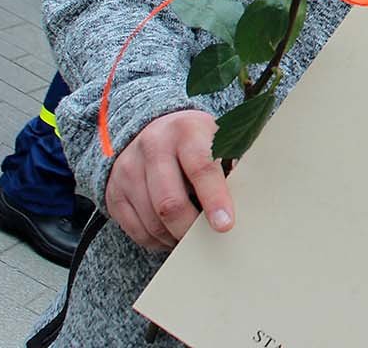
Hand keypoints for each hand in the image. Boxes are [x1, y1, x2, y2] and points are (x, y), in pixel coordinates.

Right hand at [104, 109, 233, 250]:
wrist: (152, 126)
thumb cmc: (196, 139)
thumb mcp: (218, 138)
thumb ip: (233, 163)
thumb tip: (252, 198)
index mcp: (187, 131)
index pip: (201, 168)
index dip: (215, 199)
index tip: (225, 224)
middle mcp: (154, 147)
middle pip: (169, 202)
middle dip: (190, 229)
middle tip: (208, 239)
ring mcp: (129, 169)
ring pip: (151, 221)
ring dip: (174, 237)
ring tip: (192, 238)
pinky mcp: (114, 191)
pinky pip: (136, 230)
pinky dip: (157, 241)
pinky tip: (171, 236)